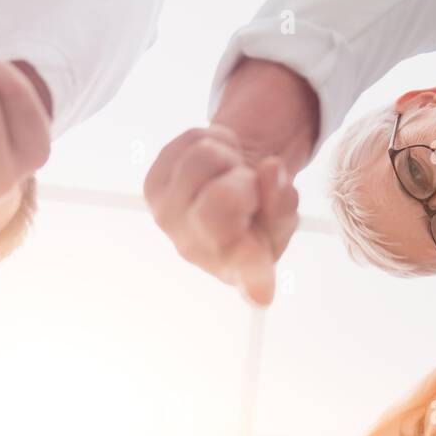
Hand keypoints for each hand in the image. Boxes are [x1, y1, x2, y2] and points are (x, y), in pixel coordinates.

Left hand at [144, 125, 298, 306]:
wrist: (222, 200)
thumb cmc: (255, 218)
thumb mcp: (283, 218)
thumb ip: (283, 200)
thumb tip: (268, 168)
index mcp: (239, 267)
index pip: (249, 276)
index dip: (255, 283)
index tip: (261, 296)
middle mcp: (196, 250)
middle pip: (224, 197)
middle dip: (245, 178)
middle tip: (247, 188)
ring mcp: (167, 218)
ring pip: (205, 157)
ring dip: (229, 156)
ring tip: (231, 174)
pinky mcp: (152, 187)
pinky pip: (190, 140)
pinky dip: (213, 140)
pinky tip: (215, 165)